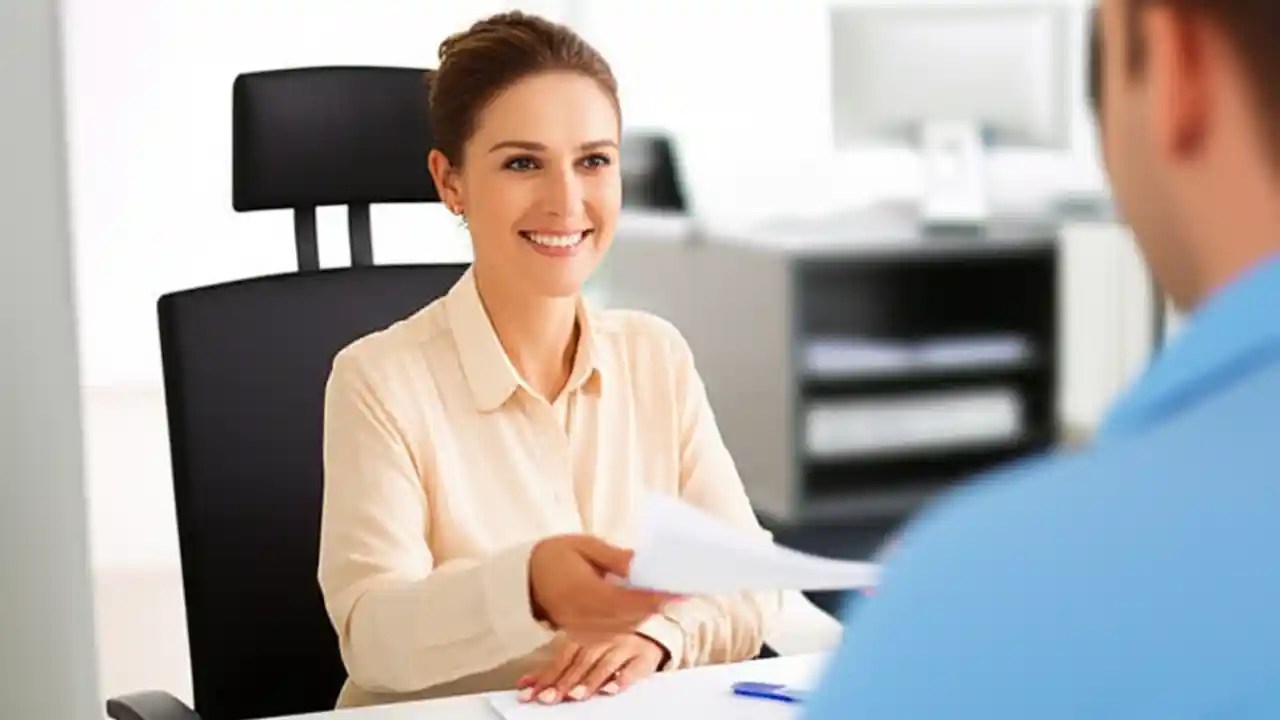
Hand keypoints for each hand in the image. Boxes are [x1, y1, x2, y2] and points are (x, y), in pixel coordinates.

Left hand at [516, 634, 667, 703]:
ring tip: (576, 696)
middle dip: (564, 682)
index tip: (531, 693)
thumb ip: (558, 667)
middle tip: (549, 698)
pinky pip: (634, 669)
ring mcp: (624, 646)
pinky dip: (623, 679)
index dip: (546, 676)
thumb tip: (526, 684)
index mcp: (586, 637)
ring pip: (605, 665)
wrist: (654, 627)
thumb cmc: (612, 640)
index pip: (562, 659)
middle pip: (580, 663)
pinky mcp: (645, 656)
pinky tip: (612, 690)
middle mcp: (603, 639)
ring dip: (589, 681)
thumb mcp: (585, 649)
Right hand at [529, 534, 681, 641]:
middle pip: (634, 617)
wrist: (523, 580)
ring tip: (670, 598)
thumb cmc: (554, 556)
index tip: (682, 591)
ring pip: (627, 627)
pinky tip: (646, 609)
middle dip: (659, 605)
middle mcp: (586, 617)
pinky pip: (615, 632)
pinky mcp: (582, 634)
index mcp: (586, 593)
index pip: (631, 600)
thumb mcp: (584, 547)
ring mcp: (584, 629)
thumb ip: (615, 558)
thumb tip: (643, 564)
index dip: (658, 597)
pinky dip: (634, 621)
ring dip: (649, 614)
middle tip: (684, 592)